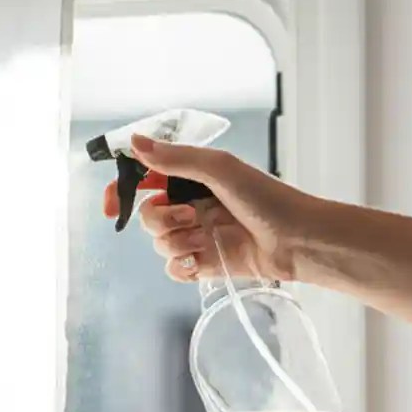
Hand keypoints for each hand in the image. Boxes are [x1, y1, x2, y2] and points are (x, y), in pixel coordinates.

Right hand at [102, 134, 319, 282]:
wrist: (299, 240)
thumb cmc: (268, 199)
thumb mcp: (220, 169)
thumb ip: (175, 158)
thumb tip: (134, 142)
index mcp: (191, 178)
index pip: (143, 180)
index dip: (121, 191)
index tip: (112, 207)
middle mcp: (191, 204)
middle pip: (146, 215)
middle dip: (160, 220)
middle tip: (190, 217)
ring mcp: (198, 235)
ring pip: (159, 243)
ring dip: (176, 242)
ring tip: (205, 239)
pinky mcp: (205, 263)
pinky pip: (173, 268)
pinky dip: (180, 267)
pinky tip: (197, 263)